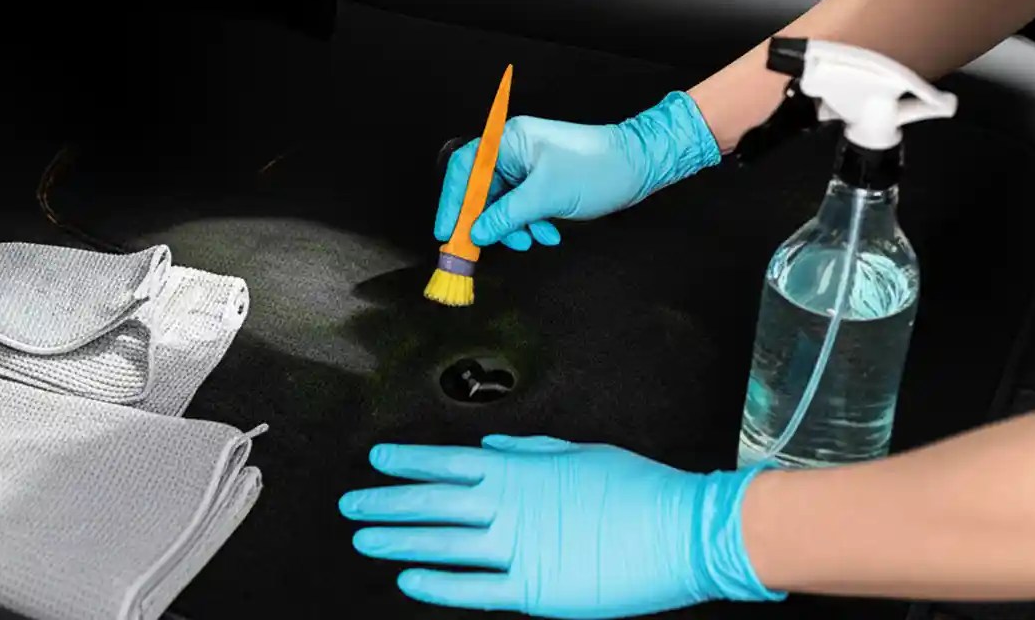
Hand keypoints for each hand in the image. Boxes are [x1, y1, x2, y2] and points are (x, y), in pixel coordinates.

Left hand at [339, 435, 782, 618]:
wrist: (682, 531)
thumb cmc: (637, 489)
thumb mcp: (581, 455)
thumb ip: (530, 451)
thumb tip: (491, 444)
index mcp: (521, 468)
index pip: (448, 461)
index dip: (409, 462)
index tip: (377, 461)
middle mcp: (510, 505)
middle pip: (433, 502)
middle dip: (386, 502)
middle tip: (351, 504)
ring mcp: (518, 547)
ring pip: (443, 543)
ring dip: (399, 540)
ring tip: (364, 539)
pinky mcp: (534, 589)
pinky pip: (474, 587)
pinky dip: (438, 583)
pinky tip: (410, 579)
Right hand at [434, 91, 720, 250]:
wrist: (642, 166)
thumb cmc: (598, 170)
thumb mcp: (546, 197)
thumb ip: (505, 216)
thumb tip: (475, 234)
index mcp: (509, 140)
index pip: (464, 169)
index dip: (451, 202)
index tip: (446, 233)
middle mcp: (514, 150)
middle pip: (480, 190)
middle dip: (486, 222)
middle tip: (479, 250)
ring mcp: (528, 165)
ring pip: (502, 203)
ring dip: (512, 227)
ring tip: (532, 240)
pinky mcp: (542, 181)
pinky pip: (521, 206)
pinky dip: (529, 223)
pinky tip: (548, 234)